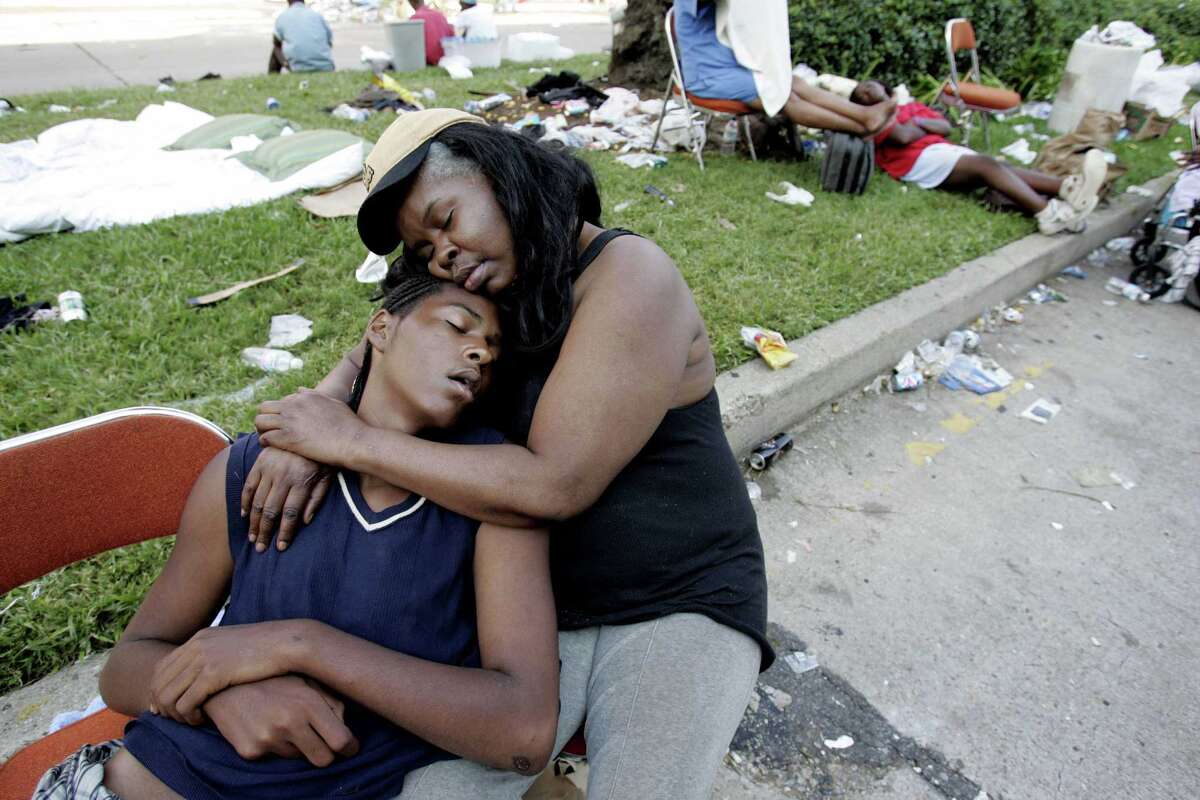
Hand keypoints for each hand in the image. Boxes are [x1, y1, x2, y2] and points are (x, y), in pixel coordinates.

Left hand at [151, 622, 296, 723]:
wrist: (287, 642)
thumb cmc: (268, 649)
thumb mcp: (235, 645)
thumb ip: (217, 654)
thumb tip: (208, 671)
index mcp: (199, 638)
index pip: (162, 667)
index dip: (157, 690)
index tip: (164, 708)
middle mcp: (196, 646)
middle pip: (159, 682)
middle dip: (162, 706)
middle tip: (175, 719)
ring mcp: (203, 659)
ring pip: (168, 696)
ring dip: (175, 714)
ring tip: (191, 721)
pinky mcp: (213, 674)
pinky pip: (185, 703)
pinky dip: (188, 716)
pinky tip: (201, 720)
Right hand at [204, 676, 358, 767]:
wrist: (222, 680)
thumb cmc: (272, 677)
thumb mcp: (305, 680)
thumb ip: (331, 701)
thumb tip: (346, 726)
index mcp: (307, 703)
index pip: (340, 740)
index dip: (349, 747)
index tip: (349, 747)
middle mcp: (289, 723)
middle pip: (324, 759)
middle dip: (327, 753)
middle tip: (323, 742)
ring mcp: (268, 739)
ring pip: (298, 757)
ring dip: (297, 745)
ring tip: (283, 721)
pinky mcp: (250, 751)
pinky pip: (274, 757)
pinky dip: (274, 746)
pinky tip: (264, 725)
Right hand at [240, 446, 331, 552]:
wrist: (308, 428)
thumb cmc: (321, 457)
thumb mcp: (327, 477)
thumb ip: (316, 499)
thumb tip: (304, 521)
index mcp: (302, 481)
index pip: (290, 514)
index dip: (285, 533)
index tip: (280, 547)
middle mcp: (284, 476)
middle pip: (271, 511)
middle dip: (265, 533)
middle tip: (260, 548)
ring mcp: (269, 469)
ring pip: (257, 501)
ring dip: (253, 522)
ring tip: (252, 538)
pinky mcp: (260, 462)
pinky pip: (248, 485)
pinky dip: (245, 501)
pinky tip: (245, 515)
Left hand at [256, 389, 364, 466]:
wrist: (353, 441)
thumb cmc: (348, 424)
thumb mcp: (334, 402)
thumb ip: (315, 396)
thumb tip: (300, 390)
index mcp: (305, 396)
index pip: (282, 401)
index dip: (282, 413)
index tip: (286, 423)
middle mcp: (294, 406)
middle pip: (264, 408)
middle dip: (266, 418)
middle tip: (272, 430)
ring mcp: (289, 421)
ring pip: (259, 421)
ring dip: (262, 429)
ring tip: (269, 438)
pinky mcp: (287, 438)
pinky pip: (265, 437)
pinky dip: (265, 442)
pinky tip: (272, 447)